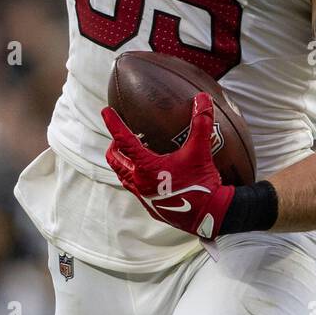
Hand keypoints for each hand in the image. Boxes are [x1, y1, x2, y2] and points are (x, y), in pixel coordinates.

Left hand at [103, 92, 233, 237]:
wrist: (209, 215)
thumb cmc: (202, 184)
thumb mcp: (201, 151)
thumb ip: (201, 122)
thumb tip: (203, 98)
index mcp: (146, 167)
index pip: (124, 140)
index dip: (114, 124)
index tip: (106, 112)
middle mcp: (140, 181)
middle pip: (115, 160)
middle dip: (113, 146)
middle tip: (118, 136)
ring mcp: (144, 196)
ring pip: (123, 176)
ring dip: (122, 163)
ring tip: (129, 154)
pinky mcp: (151, 206)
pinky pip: (134, 189)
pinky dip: (133, 177)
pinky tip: (146, 174)